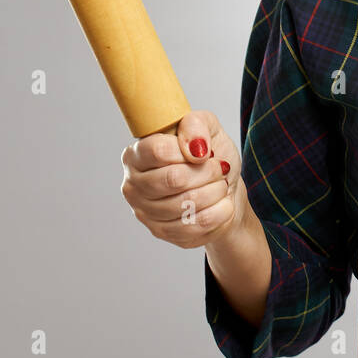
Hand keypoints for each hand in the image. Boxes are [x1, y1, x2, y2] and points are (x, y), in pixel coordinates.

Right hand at [120, 109, 249, 248]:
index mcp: (136, 154)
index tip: (206, 153)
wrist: (224, 191)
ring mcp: (144, 212)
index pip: (158, 150)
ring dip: (215, 191)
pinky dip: (218, 212)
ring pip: (187, 203)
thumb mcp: (209, 129)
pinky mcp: (161, 232)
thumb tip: (195, 148)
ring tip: (220, 185)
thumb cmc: (211, 158)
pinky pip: (195, 225)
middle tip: (219, 169)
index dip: (190, 150)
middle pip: (174, 178)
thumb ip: (198, 124)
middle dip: (207, 172)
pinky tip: (221, 203)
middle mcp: (132, 184)